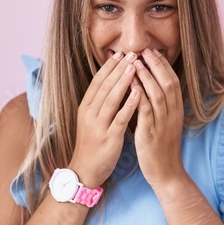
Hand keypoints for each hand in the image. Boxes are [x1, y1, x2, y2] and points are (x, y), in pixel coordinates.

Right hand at [70, 52, 139, 186]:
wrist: (84, 171)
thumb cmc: (92, 145)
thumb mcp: (91, 121)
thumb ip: (99, 104)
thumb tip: (109, 85)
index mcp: (85, 108)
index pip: (97, 82)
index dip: (108, 67)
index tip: (120, 53)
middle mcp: (90, 114)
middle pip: (104, 86)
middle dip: (118, 68)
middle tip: (131, 53)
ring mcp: (99, 125)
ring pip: (111, 98)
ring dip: (123, 81)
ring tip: (134, 66)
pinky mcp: (109, 137)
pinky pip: (120, 117)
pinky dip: (129, 103)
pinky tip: (138, 92)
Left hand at [131, 49, 186, 188]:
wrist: (166, 173)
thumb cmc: (160, 149)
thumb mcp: (163, 124)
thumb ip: (158, 107)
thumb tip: (147, 89)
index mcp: (176, 111)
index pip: (173, 81)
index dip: (163, 65)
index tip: (153, 51)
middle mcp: (172, 114)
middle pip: (168, 83)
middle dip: (156, 64)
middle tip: (145, 49)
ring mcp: (163, 123)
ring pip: (158, 93)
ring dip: (147, 75)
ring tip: (136, 61)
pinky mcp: (151, 133)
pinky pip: (146, 110)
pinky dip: (139, 94)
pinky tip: (130, 83)